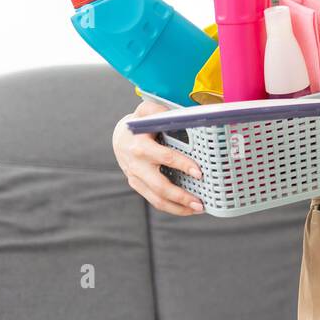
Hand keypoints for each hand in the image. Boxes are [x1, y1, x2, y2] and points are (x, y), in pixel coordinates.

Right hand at [112, 99, 204, 214]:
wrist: (120, 137)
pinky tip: (187, 209)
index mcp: (141, 146)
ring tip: (198, 209)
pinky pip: (154, 200)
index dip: (183, 165)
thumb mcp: (146, 111)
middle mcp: (137, 166)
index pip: (165, 157)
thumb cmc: (139, 123)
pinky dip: (171, 207)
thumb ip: (159, 110)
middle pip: (160, 186)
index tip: (199, 173)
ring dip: (178, 207)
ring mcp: (136, 178)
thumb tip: (181, 115)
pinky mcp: (138, 186)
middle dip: (181, 196)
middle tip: (200, 202)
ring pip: (156, 199)